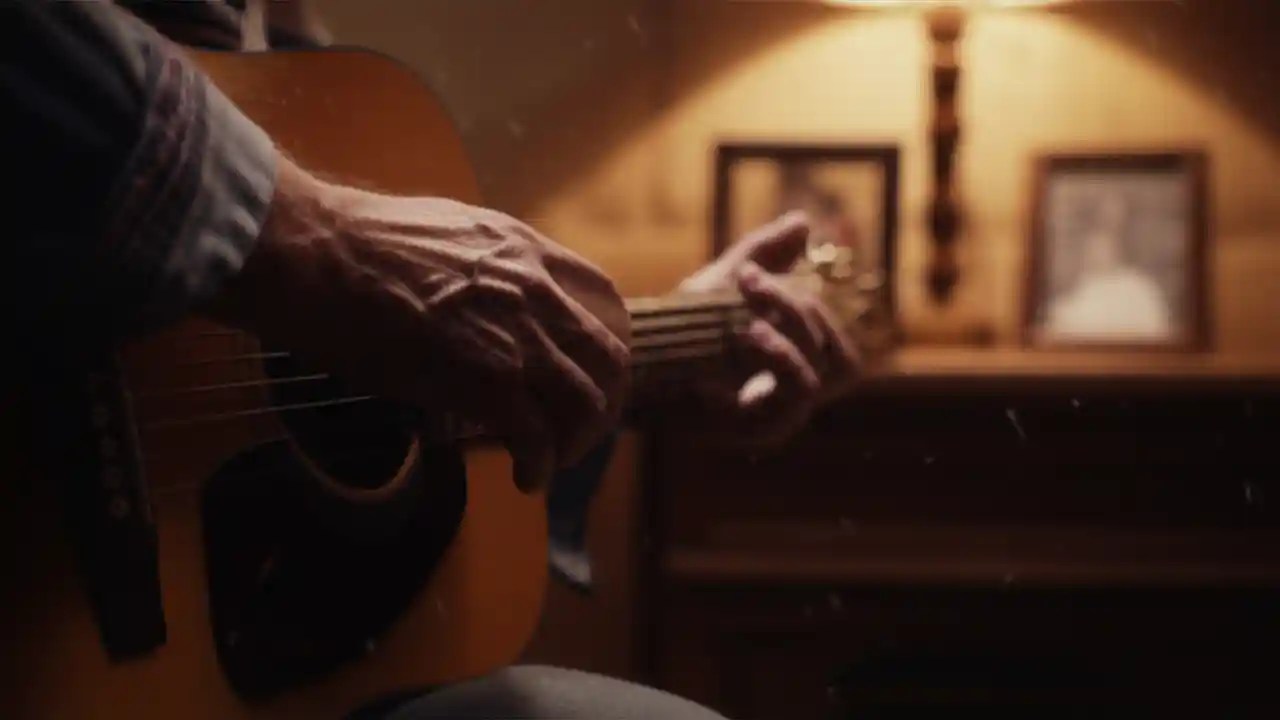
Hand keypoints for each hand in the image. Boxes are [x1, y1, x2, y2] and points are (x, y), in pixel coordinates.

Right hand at [210, 156, 629, 492]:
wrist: (321, 253)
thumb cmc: (359, 241)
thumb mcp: (448, 231)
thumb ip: (485, 264)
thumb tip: (481, 293)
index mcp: (527, 251)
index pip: (604, 296)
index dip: (606, 339)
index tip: (592, 366)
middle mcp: (537, 292)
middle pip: (609, 358)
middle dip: (604, 401)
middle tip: (581, 427)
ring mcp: (517, 339)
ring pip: (586, 403)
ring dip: (577, 441)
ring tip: (554, 459)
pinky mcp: (488, 383)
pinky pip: (537, 437)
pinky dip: (538, 465)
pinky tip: (524, 477)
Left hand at [678, 211, 859, 446]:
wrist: (632, 361)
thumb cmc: (678, 329)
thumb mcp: (724, 282)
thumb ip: (765, 253)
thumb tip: (804, 221)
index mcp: (792, 368)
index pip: (837, 346)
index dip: (812, 308)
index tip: (753, 274)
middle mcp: (791, 398)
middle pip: (837, 356)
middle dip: (796, 307)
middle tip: (747, 281)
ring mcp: (777, 417)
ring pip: (823, 374)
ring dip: (792, 332)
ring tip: (748, 316)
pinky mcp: (759, 430)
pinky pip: (800, 392)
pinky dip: (780, 357)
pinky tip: (744, 335)